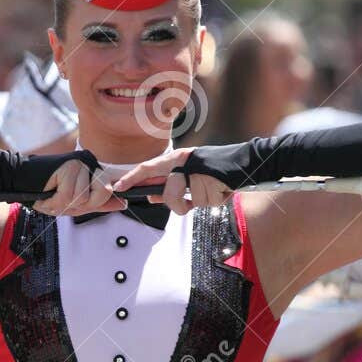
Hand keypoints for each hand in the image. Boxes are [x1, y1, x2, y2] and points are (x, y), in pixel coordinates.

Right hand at [39, 157, 121, 216]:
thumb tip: (123, 204)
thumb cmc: (45, 192)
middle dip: (82, 204)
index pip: (107, 191)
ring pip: (83, 197)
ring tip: (52, 196)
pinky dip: (55, 201)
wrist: (19, 181)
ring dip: (64, 204)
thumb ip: (99, 203)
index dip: (93, 203)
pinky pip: (68, 195)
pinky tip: (47, 194)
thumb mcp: (76, 203)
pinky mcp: (68, 165)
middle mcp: (88, 163)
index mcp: (92, 170)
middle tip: (63, 200)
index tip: (75, 202)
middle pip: (102, 192)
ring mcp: (79, 162)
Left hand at [112, 149, 229, 215]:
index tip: (118, 187)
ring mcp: (195, 174)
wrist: (243, 163)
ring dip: (194, 203)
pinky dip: (208, 202)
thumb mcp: (189, 174)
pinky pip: (200, 203)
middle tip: (185, 199)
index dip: (131, 178)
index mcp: (176, 157)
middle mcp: (184, 163)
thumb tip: (151, 197)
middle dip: (173, 201)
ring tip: (207, 191)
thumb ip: (169, 184)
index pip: (147, 168)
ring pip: (184, 202)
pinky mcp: (208, 185)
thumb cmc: (214, 170)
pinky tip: (217, 190)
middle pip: (167, 192)